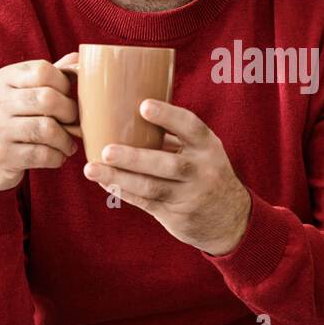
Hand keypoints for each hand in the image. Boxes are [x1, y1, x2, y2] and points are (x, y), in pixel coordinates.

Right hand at [0, 54, 79, 190]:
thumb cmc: (12, 117)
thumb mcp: (22, 89)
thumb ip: (50, 74)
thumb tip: (80, 60)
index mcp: (3, 79)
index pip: (43, 71)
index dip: (65, 84)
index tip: (69, 96)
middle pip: (48, 99)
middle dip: (70, 112)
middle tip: (74, 122)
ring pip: (48, 129)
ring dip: (67, 139)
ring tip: (69, 143)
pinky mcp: (0, 156)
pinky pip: (43, 154)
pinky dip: (58, 157)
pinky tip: (58, 155)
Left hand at [82, 98, 251, 255]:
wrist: (231, 218)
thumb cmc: (207, 173)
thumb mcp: (203, 151)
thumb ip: (175, 135)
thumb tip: (130, 112)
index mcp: (208, 146)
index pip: (191, 127)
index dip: (168, 116)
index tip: (143, 106)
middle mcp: (202, 170)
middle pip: (168, 163)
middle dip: (135, 158)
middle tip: (106, 150)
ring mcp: (190, 195)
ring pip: (152, 187)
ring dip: (119, 178)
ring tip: (92, 169)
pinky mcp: (177, 215)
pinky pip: (146, 203)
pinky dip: (123, 192)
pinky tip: (104, 183)